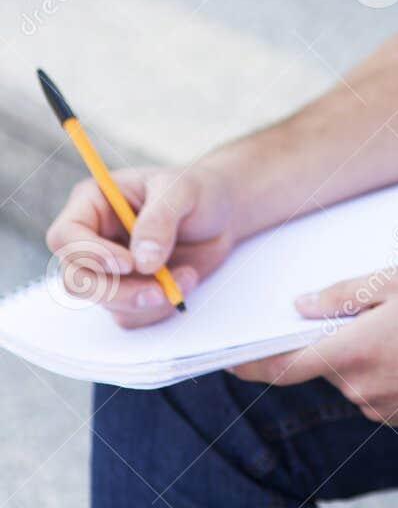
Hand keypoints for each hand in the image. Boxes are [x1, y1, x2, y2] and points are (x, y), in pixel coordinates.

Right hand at [44, 162, 237, 327]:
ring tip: (186, 276)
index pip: (65, 236)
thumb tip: (141, 263)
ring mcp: (109, 271)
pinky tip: (185, 280)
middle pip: (76, 280)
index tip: (128, 263)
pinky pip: (131, 316)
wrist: (222, 215)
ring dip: (146, 301)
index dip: (89, 254)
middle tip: (157, 290)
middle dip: (117, 292)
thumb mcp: (183, 190)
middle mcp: (93, 239)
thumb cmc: (197, 191)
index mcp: (93, 203)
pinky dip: (160, 307)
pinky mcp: (128, 292)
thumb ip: (160, 219)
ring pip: (105, 303)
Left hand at [228, 265, 397, 425]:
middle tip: (359, 312)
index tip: (226, 357)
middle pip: (320, 365)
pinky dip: (379, 369)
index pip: (283, 365)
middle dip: (328, 341)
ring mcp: (379, 407)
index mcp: (353, 352)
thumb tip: (300, 307)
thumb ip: (342, 294)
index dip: (249, 362)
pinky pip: (372, 390)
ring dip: (358, 354)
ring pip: (348, 377)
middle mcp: (358, 388)